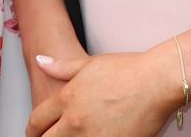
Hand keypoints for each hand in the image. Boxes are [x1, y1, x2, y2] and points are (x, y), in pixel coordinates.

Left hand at [27, 48, 181, 136]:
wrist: (158, 81)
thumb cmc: (130, 70)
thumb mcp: (91, 64)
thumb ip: (62, 67)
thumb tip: (41, 61)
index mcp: (67, 99)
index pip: (36, 121)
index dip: (33, 129)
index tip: (36, 132)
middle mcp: (74, 121)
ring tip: (80, 135)